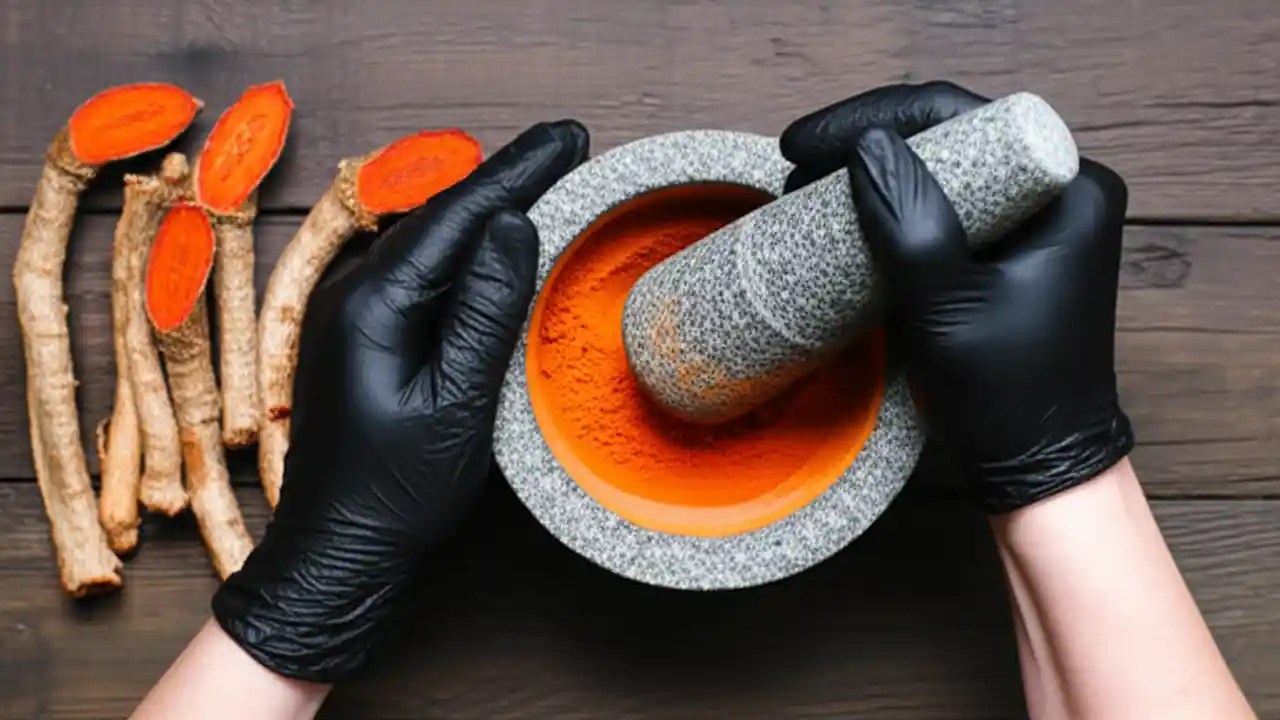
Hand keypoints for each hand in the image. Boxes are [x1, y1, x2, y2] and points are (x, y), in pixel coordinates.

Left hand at [212, 120, 589, 681]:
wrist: (336, 553)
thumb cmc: (396, 492)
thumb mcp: (458, 403)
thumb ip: (486, 310)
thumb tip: (516, 224)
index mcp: (374, 302)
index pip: (458, 215)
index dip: (519, 172)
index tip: (569, 138)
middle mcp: (353, 293)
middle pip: (442, 218)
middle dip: (506, 180)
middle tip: (566, 149)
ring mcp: (351, 313)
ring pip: (429, 242)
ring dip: (485, 211)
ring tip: (541, 182)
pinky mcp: (360, 336)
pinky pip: (419, 273)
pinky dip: (463, 251)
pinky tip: (492, 248)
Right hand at [782, 82, 1132, 511]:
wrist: (1037, 470)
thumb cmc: (1008, 396)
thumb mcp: (949, 307)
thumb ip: (911, 224)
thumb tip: (865, 146)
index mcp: (1069, 191)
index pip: (964, 117)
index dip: (875, 117)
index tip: (803, 143)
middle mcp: (1058, 195)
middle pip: (952, 135)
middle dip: (867, 142)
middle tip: (798, 165)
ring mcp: (1033, 224)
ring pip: (943, 169)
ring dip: (873, 173)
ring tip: (806, 186)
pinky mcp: (1005, 254)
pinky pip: (943, 207)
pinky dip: (890, 207)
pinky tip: (842, 213)